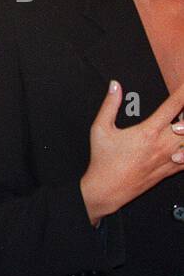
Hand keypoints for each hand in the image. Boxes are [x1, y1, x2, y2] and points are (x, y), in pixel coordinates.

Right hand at [79, 79, 183, 224]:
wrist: (107, 189)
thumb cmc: (103, 161)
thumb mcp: (100, 129)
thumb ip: (109, 105)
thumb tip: (115, 86)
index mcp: (148, 132)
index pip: (174, 105)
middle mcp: (164, 144)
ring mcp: (171, 158)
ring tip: (183, 126)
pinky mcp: (172, 169)